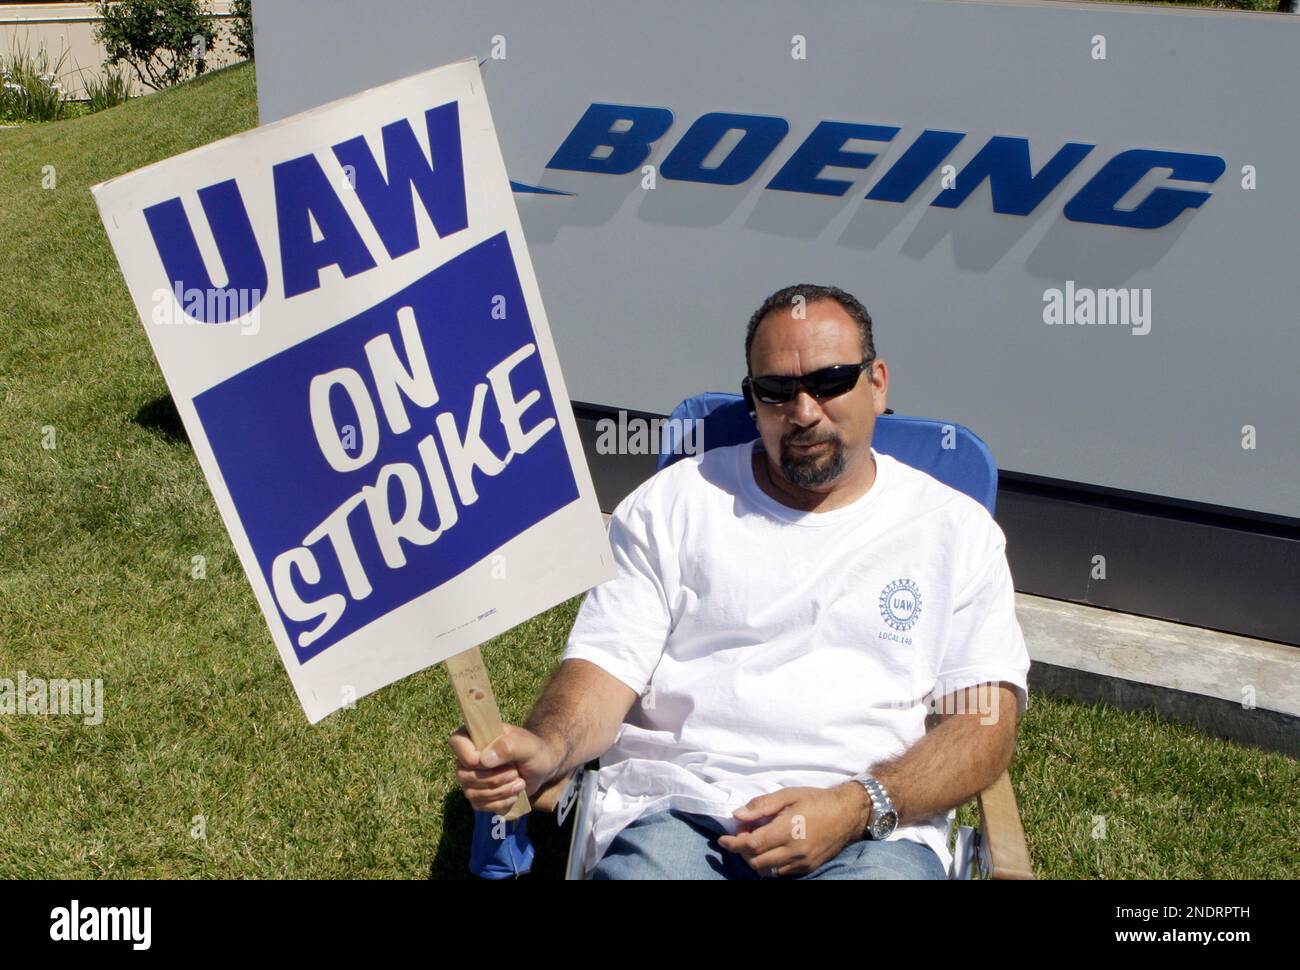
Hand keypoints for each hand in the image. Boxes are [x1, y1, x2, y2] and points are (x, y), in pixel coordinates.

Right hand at [447, 723, 560, 815]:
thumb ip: (507, 747)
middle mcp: (468, 757)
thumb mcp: (527, 745)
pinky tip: (514, 794)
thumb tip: (483, 760)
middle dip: (494, 778)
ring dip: (500, 791)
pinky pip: (479, 805)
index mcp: (476, 736)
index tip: (490, 762)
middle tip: (515, 772)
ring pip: (471, 793)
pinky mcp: (478, 796)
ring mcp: (470, 778)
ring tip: (519, 782)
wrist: (541, 768)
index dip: (469, 756)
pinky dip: (500, 803)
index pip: (456, 742)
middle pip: (464, 774)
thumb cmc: (533, 751)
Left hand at [718, 784, 869, 877]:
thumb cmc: (816, 799)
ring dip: (755, 860)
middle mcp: (794, 850)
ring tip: (755, 843)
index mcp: (788, 829)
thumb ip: (762, 805)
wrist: (848, 813)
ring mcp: (802, 862)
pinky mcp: (808, 868)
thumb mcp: (789, 794)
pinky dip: (770, 865)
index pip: (752, 844)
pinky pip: (781, 873)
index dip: (734, 843)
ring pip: (767, 871)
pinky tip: (770, 850)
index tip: (723, 839)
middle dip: (742, 851)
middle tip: (741, 836)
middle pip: (756, 862)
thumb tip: (738, 815)